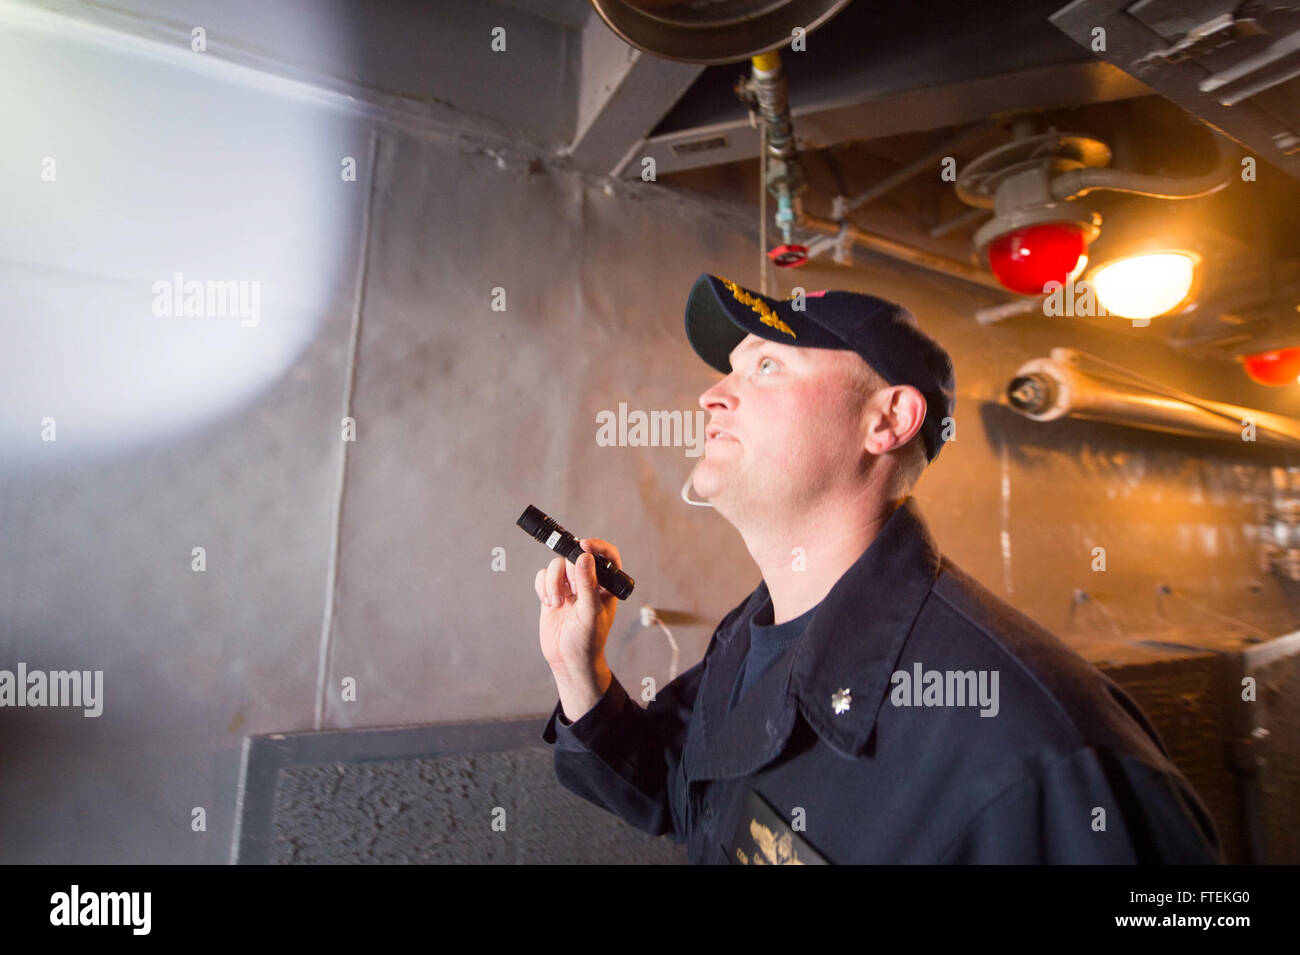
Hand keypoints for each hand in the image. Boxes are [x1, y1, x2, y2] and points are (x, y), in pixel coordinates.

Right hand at [535, 538, 621, 678]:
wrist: (568, 659)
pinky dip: (542, 587)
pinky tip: (549, 603)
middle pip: (575, 557)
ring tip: (556, 603)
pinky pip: (542, 576)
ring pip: (556, 565)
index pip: (606, 556)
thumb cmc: (587, 640)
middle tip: (569, 593)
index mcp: (606, 585)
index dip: (596, 546)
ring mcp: (568, 586)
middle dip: (568, 574)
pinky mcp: (552, 592)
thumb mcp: (590, 612)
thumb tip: (585, 557)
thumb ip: (587, 584)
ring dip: (552, 582)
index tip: (583, 545)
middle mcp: (588, 582)